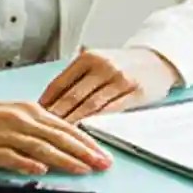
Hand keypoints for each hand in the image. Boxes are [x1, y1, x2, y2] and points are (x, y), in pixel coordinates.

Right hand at [0, 85, 112, 175]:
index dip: (87, 142)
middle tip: (102, 164)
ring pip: (38, 146)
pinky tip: (39, 168)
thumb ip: (40, 126)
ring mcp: (1, 133)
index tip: (104, 154)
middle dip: (83, 152)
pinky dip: (25, 162)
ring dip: (63, 158)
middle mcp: (19, 119)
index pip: (66, 127)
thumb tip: (67, 140)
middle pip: (57, 136)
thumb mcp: (16, 114)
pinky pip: (7, 155)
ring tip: (82, 168)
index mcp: (30, 110)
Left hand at [39, 47, 182, 122]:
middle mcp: (103, 66)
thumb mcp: (99, 61)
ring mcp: (119, 79)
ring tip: (60, 135)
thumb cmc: (123, 64)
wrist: (157, 60)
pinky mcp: (133, 92)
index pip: (61, 82)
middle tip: (41, 131)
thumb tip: (50, 100)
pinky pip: (110, 110)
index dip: (46, 101)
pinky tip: (86, 130)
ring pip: (90, 105)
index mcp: (89, 57)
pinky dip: (95, 122)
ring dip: (73, 121)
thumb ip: (78, 76)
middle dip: (56, 115)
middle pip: (72, 95)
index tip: (35, 116)